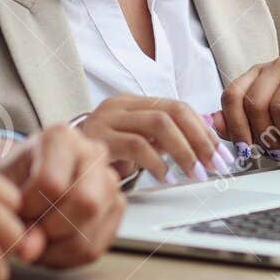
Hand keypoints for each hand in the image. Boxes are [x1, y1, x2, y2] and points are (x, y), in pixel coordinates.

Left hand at [0, 124, 125, 268]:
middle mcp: (93, 152)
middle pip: (86, 203)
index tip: (15, 210)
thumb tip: (32, 251)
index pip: (52, 184)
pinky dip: (65, 257)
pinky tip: (49, 245)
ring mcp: (110, 180)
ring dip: (54, 248)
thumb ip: (11, 216)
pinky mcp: (116, 207)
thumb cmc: (8, 181)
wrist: (21, 183)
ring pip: (90, 231)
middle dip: (50, 229)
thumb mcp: (0, 191)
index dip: (28, 208)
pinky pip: (94, 248)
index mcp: (62, 136)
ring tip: (34, 240)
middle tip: (27, 232)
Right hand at [77, 95, 232, 182]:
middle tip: (216, 165)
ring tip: (196, 173)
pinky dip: (157, 163)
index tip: (222, 155)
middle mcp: (120, 105)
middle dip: (200, 139)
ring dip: (184, 150)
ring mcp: (107, 119)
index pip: (178, 107)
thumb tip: (208, 143)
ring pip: (159, 123)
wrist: (56, 165)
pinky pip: (136, 146)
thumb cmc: (102, 156)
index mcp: (133, 103)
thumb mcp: (138, 144)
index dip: (205, 131)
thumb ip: (166, 140)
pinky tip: (166, 177)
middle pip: (173, 111)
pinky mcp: (97, 139)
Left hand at [213, 56, 279, 158]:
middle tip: (274, 149)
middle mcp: (276, 66)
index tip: (244, 147)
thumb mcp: (261, 121)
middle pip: (255, 103)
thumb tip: (210, 123)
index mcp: (255, 74)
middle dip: (263, 134)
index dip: (235, 125)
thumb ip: (235, 121)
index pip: (232, 95)